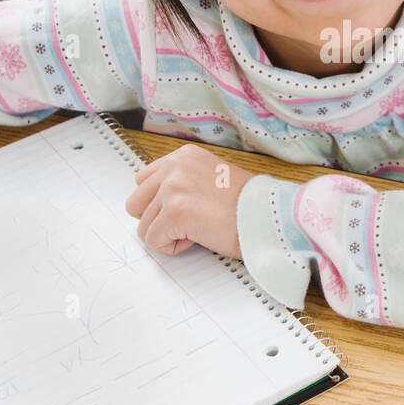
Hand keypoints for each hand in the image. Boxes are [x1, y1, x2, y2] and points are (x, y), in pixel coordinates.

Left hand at [124, 145, 255, 261]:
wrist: (267, 216)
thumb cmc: (247, 204)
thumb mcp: (211, 178)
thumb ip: (182, 182)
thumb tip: (158, 204)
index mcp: (183, 156)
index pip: (143, 181)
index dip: (160, 203)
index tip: (183, 210)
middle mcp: (175, 167)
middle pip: (136, 203)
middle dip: (156, 219)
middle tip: (187, 222)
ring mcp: (173, 188)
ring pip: (144, 226)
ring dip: (168, 234)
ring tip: (198, 229)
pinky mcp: (175, 213)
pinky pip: (154, 241)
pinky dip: (173, 247)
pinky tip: (197, 238)